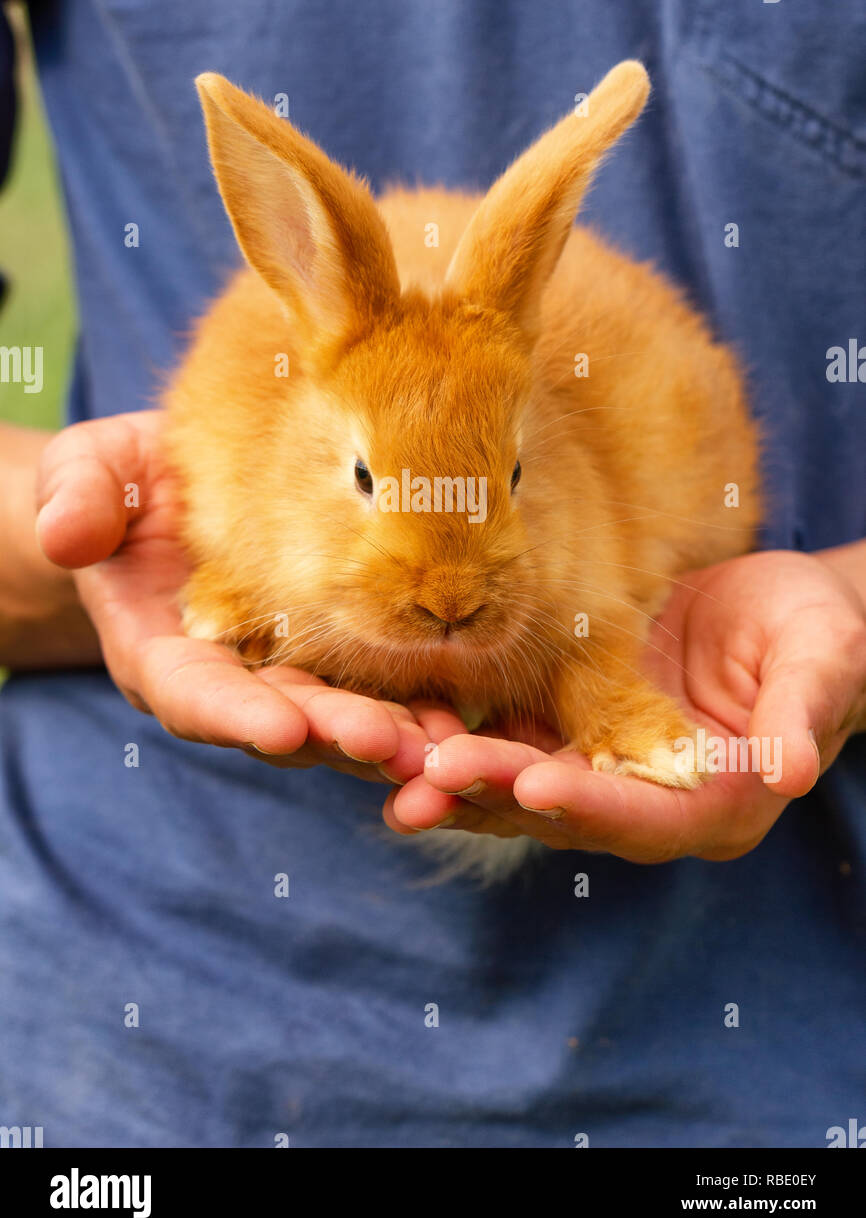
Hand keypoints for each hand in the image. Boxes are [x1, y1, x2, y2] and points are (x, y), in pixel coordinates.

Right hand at [36, 411, 464, 778]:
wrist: (187, 485)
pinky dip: (424, 710)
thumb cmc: (130, 481)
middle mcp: (234, 681)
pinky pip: (386, 694)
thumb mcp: (91, 473)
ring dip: (395, 738)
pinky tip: (472, 714)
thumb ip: (77, 498)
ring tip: (446, 744)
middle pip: (284, 723)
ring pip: (344, 722)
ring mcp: (292, 676)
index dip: (236, 716)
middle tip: (390, 744)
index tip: (281, 729)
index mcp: (164, 652)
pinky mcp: (344, 660)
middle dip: (335, 735)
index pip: (195, 696)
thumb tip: (66, 536)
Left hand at [383, 550, 865, 860]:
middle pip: (560, 807)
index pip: (642, 817)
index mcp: (712, 805)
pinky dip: (451, 735)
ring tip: (387, 760)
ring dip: (453, 773)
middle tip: (432, 770)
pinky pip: (501, 737)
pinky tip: (394, 727)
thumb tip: (793, 773)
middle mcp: (644, 804)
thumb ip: (804, 715)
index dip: (589, 804)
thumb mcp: (824, 662)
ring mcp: (599, 768)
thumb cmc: (820, 636)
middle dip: (495, 789)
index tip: (534, 785)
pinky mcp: (566, 726)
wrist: (784, 610)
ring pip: (514, 781)